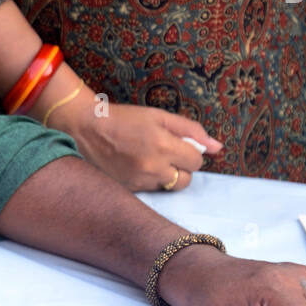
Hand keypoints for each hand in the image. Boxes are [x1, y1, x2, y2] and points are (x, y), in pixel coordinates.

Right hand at [60, 101, 221, 191]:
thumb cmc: (125, 118)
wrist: (86, 128)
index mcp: (163, 145)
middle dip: (182, 168)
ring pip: (169, 187)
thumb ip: (191, 130)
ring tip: (151, 160)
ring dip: (167, 175)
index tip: (178, 144)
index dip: (190, 152)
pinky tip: (137, 166)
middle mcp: (153, 167)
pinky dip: (150, 180)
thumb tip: (218, 147)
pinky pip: (151, 190)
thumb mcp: (159, 116)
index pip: (196, 162)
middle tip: (167, 154)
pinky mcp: (128, 189)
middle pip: (186, 180)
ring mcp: (139, 181)